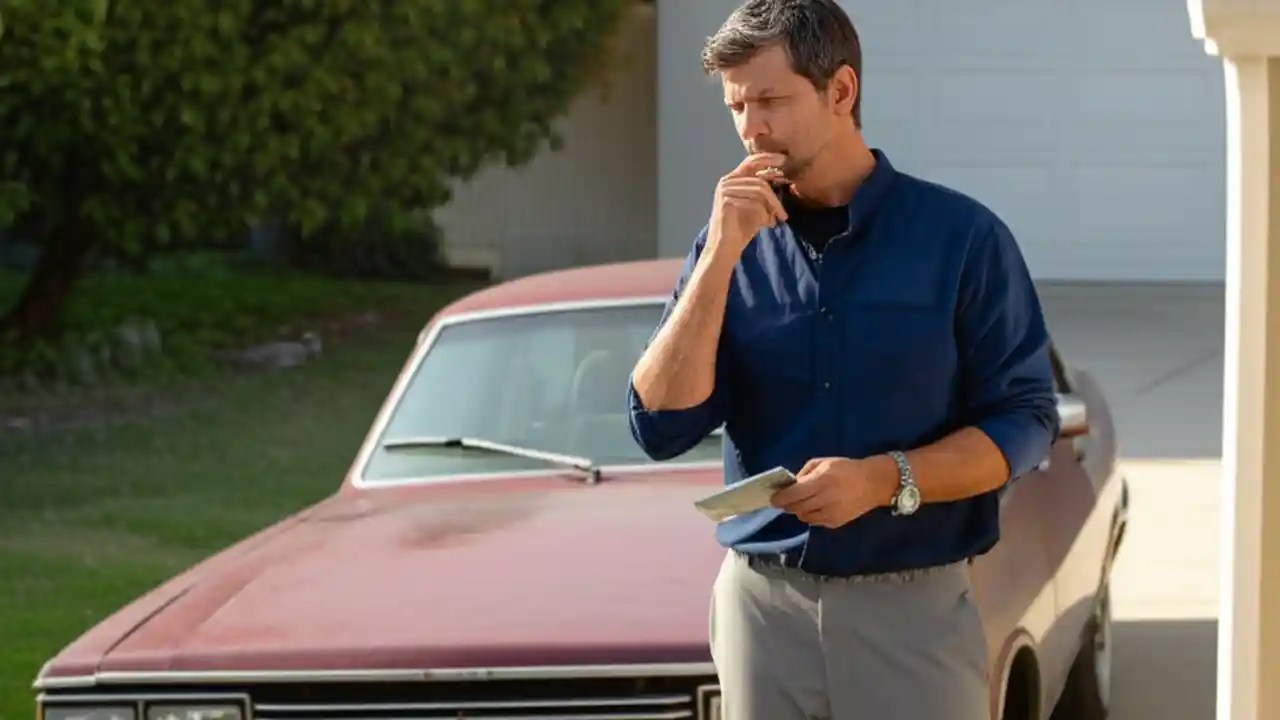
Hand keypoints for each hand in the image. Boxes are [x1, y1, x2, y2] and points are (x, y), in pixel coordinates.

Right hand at [707, 153, 789, 256]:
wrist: (725, 247)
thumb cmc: (742, 228)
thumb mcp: (757, 206)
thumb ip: (765, 191)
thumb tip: (782, 177)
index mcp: (733, 179)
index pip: (752, 161)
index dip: (768, 158)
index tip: (784, 160)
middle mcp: (726, 181)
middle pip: (760, 181)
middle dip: (775, 198)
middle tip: (784, 214)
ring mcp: (725, 190)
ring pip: (759, 191)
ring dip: (772, 208)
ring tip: (777, 220)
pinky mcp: (725, 201)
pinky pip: (753, 202)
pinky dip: (763, 214)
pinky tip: (766, 224)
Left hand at [770, 456, 896, 527]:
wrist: (873, 483)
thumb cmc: (846, 469)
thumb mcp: (824, 462)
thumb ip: (805, 473)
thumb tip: (792, 484)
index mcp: (821, 482)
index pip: (794, 495)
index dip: (781, 498)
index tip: (773, 499)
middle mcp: (824, 500)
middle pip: (796, 508)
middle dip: (788, 505)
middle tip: (785, 501)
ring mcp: (831, 513)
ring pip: (804, 517)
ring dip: (800, 511)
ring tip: (804, 502)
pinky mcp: (836, 523)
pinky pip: (816, 522)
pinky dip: (812, 516)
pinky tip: (817, 507)